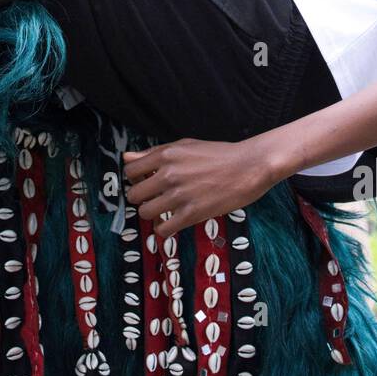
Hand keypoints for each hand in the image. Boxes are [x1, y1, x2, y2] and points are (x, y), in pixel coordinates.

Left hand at [123, 136, 279, 238]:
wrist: (249, 166)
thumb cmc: (219, 155)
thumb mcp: (185, 145)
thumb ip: (155, 153)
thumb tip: (128, 157)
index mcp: (166, 155)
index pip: (129, 171)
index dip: (136, 179)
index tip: (146, 183)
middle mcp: (169, 174)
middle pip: (133, 195)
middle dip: (142, 198)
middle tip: (155, 198)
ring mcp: (179, 195)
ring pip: (145, 213)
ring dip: (152, 214)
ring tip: (164, 212)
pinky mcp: (192, 213)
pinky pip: (163, 230)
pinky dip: (164, 230)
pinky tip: (173, 223)